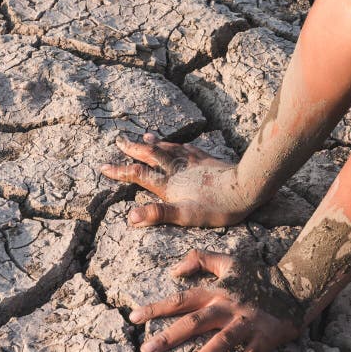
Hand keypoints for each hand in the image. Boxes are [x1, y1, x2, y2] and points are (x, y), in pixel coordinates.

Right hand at [100, 133, 253, 227]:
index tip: (104, 167)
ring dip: (153, 143)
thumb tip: (130, 216)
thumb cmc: (217, 207)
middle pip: (150, 156)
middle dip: (133, 149)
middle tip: (119, 141)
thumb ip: (158, 214)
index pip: (138, 175)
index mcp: (169, 184)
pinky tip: (177, 143)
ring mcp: (191, 161)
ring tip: (144, 136)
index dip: (120, 171)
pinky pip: (186, 148)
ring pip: (167, 149)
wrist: (247, 188)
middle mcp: (176, 169)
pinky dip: (176, 144)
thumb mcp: (185, 216)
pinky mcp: (206, 159)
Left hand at [128, 249, 304, 351]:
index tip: (133, 317)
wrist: (297, 286)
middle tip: (147, 350)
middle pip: (195, 322)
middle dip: (170, 336)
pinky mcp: (265, 337)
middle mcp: (228, 307)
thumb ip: (199, 260)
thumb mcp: (228, 261)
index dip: (157, 307)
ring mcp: (247, 323)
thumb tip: (173, 271)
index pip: (181, 300)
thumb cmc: (257, 276)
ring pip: (222, 340)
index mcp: (216, 291)